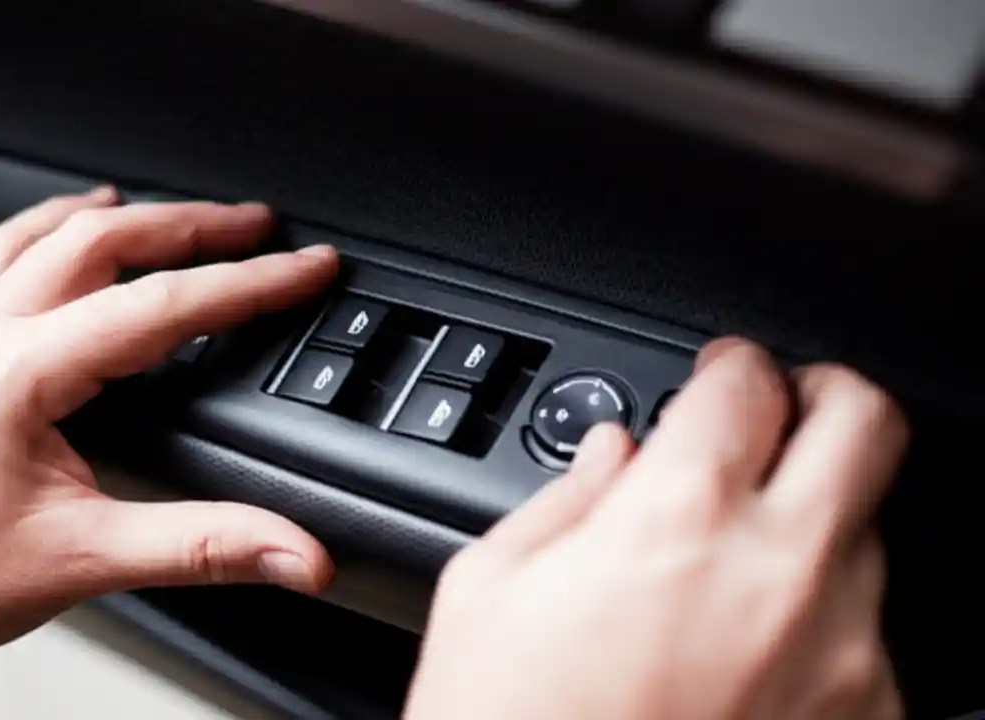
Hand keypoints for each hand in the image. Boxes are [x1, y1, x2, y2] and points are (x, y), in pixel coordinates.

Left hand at [0, 188, 338, 681]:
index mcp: (18, 371)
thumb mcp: (84, 560)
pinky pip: (0, 252)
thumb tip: (292, 551)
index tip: (303, 267)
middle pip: (106, 240)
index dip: (251, 283)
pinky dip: (54, 229)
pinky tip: (70, 231)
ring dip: (127, 218)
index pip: (163, 304)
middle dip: (196, 226)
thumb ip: (203, 547)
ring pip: (48, 233)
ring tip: (181, 213)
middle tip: (260, 225)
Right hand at [406, 339, 906, 718]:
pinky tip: (744, 652)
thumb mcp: (488, 593)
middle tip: (778, 412)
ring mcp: (842, 655)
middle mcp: (784, 576)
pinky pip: (865, 636)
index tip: (720, 373)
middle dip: (822, 396)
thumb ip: (564, 498)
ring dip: (812, 519)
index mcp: (678, 519)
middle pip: (865, 424)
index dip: (731, 363)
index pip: (747, 383)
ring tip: (737, 563)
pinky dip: (816, 619)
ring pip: (868, 533)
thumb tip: (612, 452)